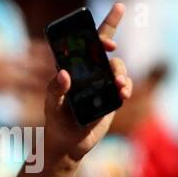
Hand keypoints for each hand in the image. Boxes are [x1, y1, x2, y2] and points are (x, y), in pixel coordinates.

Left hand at [42, 3, 133, 163]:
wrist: (68, 144)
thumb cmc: (55, 121)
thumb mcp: (51, 106)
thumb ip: (55, 90)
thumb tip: (63, 73)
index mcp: (72, 68)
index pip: (83, 43)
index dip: (93, 31)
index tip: (99, 33)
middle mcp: (88, 71)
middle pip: (105, 47)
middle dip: (110, 39)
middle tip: (111, 47)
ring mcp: (102, 82)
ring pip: (117, 67)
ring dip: (120, 72)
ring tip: (117, 85)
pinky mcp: (112, 96)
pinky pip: (124, 85)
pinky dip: (126, 87)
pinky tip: (122, 94)